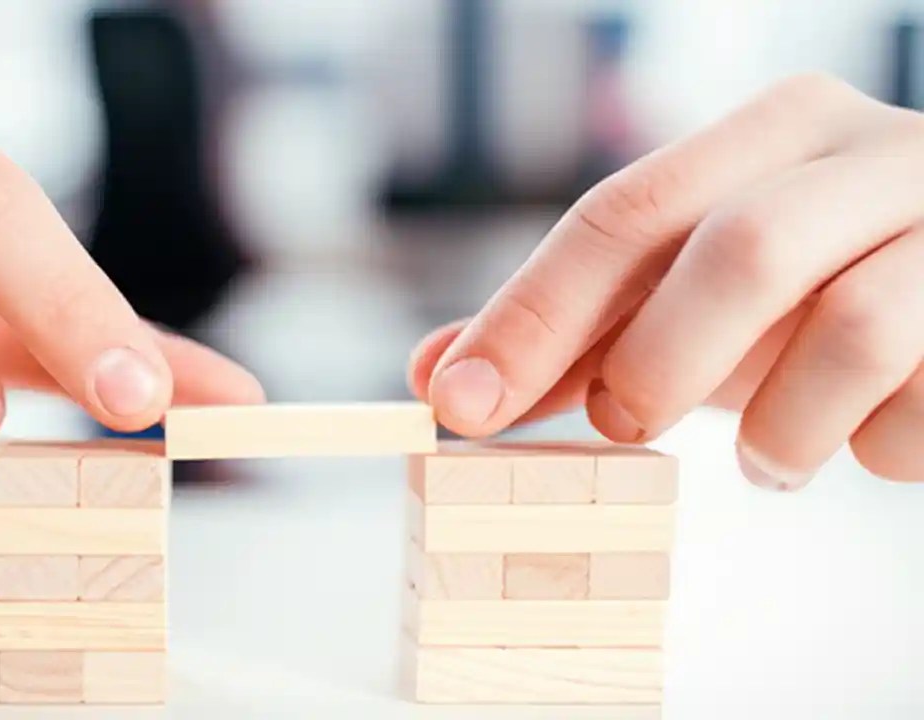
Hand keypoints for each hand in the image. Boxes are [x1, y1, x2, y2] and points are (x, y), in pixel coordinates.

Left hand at [409, 74, 923, 487]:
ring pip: (852, 334)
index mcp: (776, 131)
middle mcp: (874, 156)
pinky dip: (874, 451)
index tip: (458, 402)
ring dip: (781, 431)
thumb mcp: (687, 296)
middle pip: (743, 248)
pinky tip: (866, 438)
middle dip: (658, 359)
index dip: (532, 312)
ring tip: (768, 463)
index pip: (627, 212)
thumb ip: (574, 330)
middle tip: (620, 426)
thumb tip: (441, 376)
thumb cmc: (811, 292)